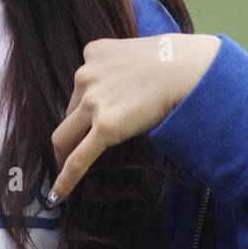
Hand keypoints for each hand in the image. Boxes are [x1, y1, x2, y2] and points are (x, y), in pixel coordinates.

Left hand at [48, 33, 221, 203]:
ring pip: (65, 136)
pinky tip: (57, 195)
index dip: (85, 106)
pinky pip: (78, 159)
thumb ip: (123, 68)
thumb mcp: (137, 52)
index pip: (82, 86)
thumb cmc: (176, 60)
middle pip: (70, 112)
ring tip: (64, 170)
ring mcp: (93, 102)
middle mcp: (85, 76)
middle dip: (74, 131)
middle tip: (76, 148)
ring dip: (63, 155)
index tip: (86, 120)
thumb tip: (131, 87)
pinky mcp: (105, 126)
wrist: (190, 67)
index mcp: (94, 54)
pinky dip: (65, 179)